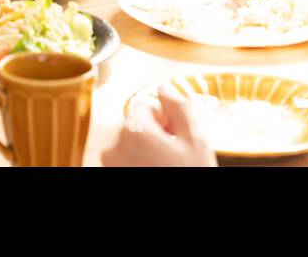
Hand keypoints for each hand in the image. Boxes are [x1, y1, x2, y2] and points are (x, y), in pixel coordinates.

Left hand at [101, 86, 218, 166]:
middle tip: (174, 154)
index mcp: (135, 129)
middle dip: (155, 135)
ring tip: (165, 165)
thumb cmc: (191, 176)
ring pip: (130, 144)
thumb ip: (180, 107)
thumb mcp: (196, 140)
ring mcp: (111, 164)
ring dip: (146, 150)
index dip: (166, 120)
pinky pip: (124, 160)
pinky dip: (137, 162)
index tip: (176, 137)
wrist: (186, 219)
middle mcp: (115, 145)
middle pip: (136, 125)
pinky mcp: (111, 175)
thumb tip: (164, 87)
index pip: (147, 107)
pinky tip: (155, 169)